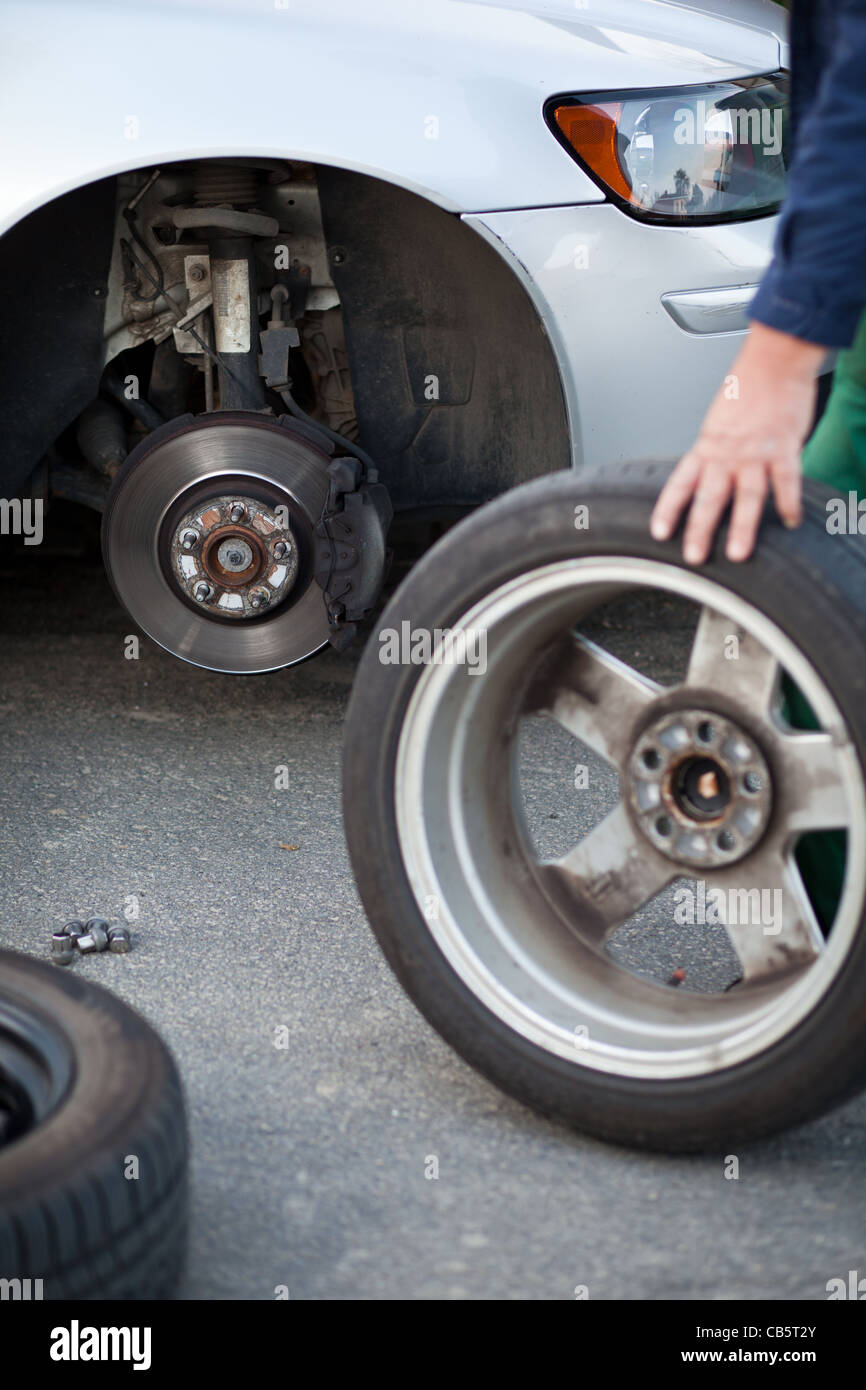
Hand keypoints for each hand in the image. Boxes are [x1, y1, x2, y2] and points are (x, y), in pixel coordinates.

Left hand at [650, 323, 825, 564]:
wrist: (774, 359)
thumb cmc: (748, 388)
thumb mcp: (720, 424)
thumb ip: (716, 453)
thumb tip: (709, 477)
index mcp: (707, 446)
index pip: (681, 483)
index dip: (668, 509)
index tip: (659, 533)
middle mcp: (727, 453)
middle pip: (709, 497)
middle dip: (700, 529)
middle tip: (694, 556)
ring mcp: (756, 452)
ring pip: (746, 495)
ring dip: (743, 526)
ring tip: (738, 553)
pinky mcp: (785, 446)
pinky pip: (787, 479)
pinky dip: (789, 502)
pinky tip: (790, 521)